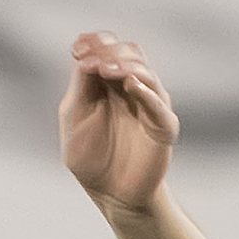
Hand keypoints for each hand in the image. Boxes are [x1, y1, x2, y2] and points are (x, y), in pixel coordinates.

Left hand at [59, 32, 178, 214]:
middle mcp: (132, 89)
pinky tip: (130, 85)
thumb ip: (80, 90)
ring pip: (144, 73)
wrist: (112, 195)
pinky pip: (158, 103)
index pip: (106, 51)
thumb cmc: (91, 160)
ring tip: (105, 69)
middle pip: (128, 54)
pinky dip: (145, 92)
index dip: (95, 43)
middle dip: (108, 52)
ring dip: (124, 66)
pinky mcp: (163, 125)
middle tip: (90, 57)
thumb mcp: (76, 120)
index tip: (78, 45)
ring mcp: (150, 104)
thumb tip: (83, 58)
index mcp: (108, 85)